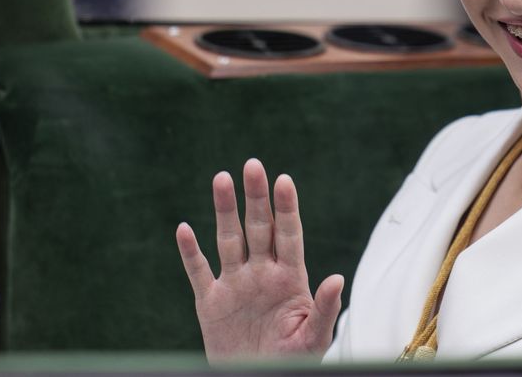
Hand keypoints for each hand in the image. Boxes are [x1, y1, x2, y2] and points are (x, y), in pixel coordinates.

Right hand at [176, 159, 344, 361]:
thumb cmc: (291, 362)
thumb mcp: (313, 338)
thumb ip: (325, 308)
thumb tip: (337, 278)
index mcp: (289, 279)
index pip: (289, 235)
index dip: (286, 208)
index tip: (284, 180)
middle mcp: (261, 274)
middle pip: (258, 228)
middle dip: (255, 197)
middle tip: (253, 164)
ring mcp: (235, 285)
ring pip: (228, 239)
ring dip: (224, 210)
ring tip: (221, 178)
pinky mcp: (210, 302)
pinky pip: (198, 271)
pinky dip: (190, 252)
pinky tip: (184, 229)